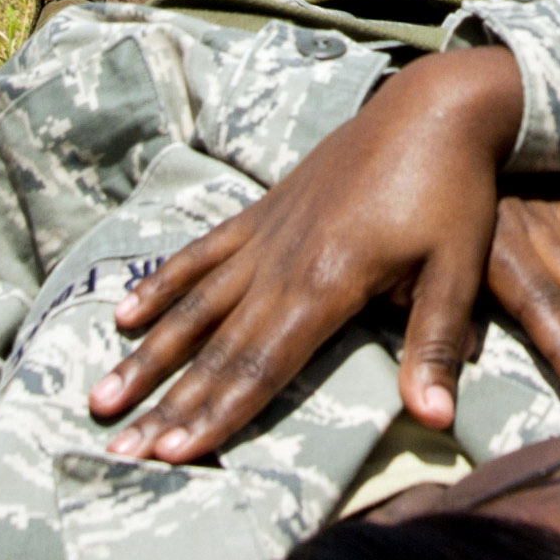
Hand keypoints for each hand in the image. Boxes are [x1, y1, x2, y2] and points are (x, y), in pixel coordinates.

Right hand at [94, 44, 524, 458]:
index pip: (262, 365)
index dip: (215, 412)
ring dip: (147, 354)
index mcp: (329, 282)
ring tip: (102, 395)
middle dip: (165, 403)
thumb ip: (432, 342)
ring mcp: (266, 234)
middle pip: (215, 346)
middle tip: (117, 448)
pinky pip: (201, 252)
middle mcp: (283, 263)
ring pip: (194, 303)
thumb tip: (434, 419)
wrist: (433, 106)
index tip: (170, 452)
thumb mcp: (456, 267)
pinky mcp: (263, 211)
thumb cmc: (452, 190)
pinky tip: (125, 313)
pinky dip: (163, 283)